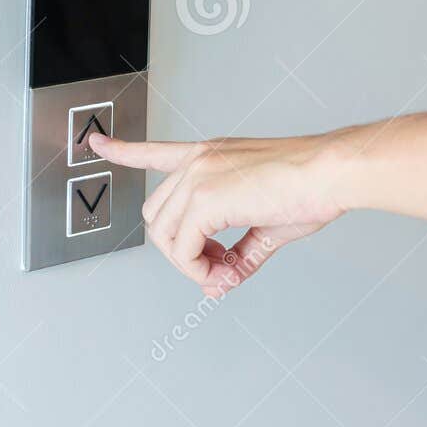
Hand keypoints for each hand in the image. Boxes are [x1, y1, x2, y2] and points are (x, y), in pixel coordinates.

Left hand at [87, 131, 345, 296]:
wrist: (330, 173)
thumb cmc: (310, 187)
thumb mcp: (267, 225)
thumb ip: (237, 255)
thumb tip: (218, 285)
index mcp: (209, 157)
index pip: (154, 151)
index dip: (121, 150)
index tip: (96, 142)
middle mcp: (197, 161)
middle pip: (157, 217)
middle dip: (180, 251)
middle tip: (218, 267)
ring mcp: (197, 177)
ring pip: (164, 236)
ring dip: (190, 263)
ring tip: (225, 270)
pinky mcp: (205, 198)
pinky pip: (183, 249)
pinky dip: (199, 268)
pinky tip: (225, 270)